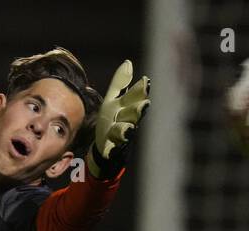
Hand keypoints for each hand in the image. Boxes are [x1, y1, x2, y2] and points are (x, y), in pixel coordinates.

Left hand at [87, 59, 150, 179]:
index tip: (146, 82)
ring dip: (125, 129)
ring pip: (124, 131)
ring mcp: (120, 136)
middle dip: (138, 109)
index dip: (141, 90)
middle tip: (142, 105)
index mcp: (127, 106)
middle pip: (133, 114)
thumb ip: (120, 83)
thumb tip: (128, 62)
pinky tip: (111, 149)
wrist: (103, 145)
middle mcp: (127, 120)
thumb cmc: (111, 119)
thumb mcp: (113, 100)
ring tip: (127, 128)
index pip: (136, 96)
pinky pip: (113, 150)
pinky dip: (113, 150)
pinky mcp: (112, 149)